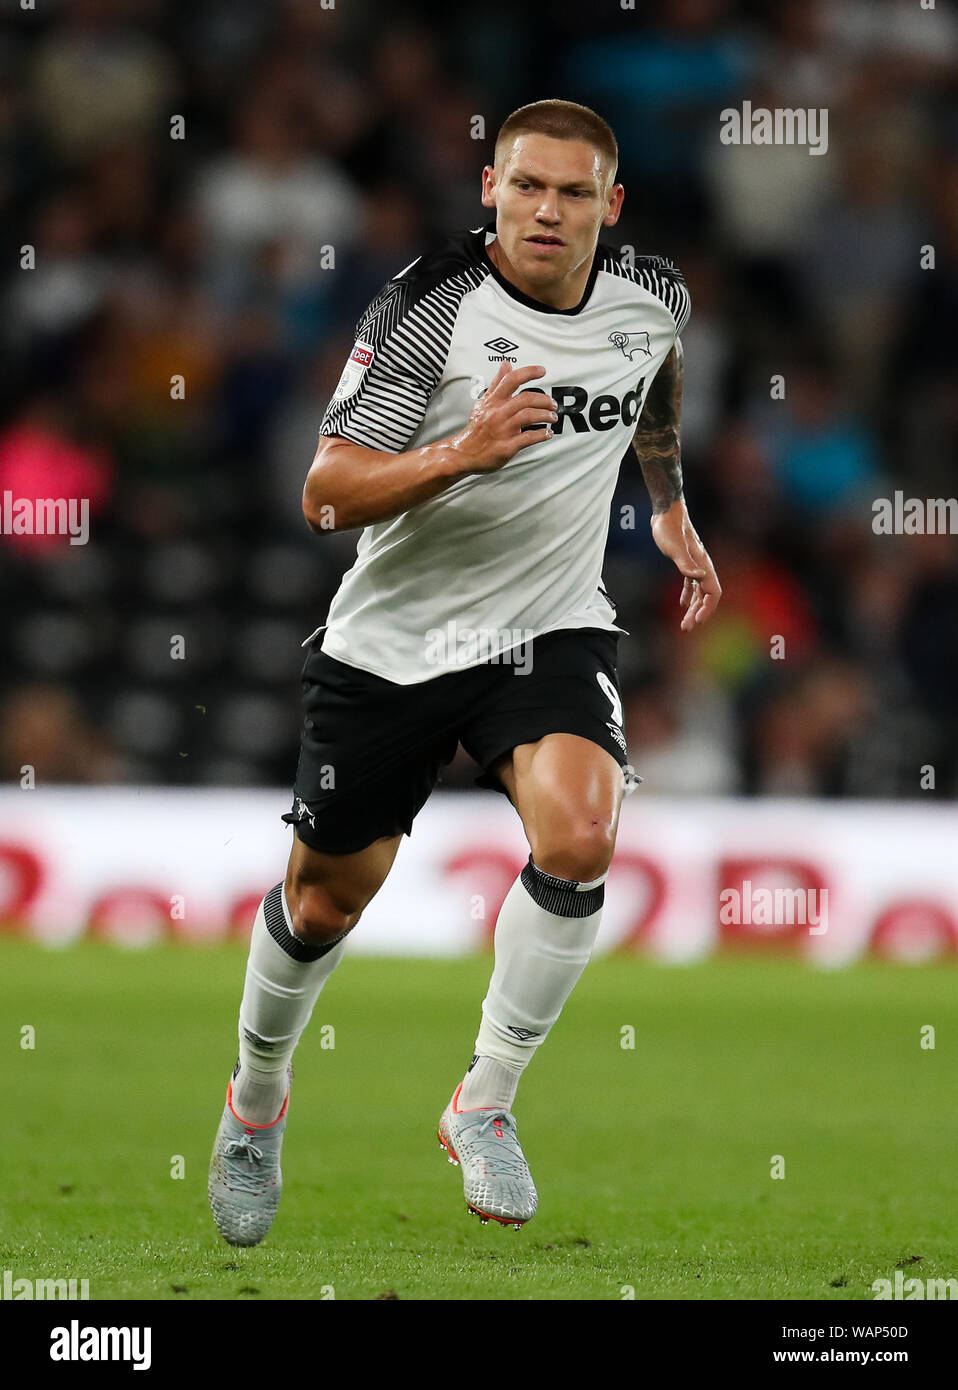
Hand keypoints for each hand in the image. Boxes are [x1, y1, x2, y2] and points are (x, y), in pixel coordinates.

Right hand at [449, 362, 557, 473]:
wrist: (464, 453)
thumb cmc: (476, 429)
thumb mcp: (484, 402)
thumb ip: (497, 383)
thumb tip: (506, 365)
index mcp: (493, 401)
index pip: (511, 380)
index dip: (528, 372)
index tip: (541, 371)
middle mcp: (498, 413)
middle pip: (526, 399)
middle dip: (544, 400)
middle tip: (552, 403)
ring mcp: (503, 430)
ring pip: (529, 416)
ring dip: (545, 415)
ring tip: (552, 417)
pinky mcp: (507, 446)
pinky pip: (528, 438)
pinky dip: (542, 434)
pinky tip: (547, 433)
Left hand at [650, 499, 721, 630]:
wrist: (666, 511)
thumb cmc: (670, 527)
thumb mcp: (674, 546)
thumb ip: (685, 563)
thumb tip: (698, 577)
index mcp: (703, 564)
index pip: (712, 592)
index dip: (707, 608)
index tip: (697, 621)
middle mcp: (702, 566)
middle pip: (706, 596)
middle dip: (698, 613)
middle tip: (686, 628)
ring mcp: (695, 564)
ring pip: (699, 592)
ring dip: (694, 608)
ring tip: (685, 622)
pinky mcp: (685, 561)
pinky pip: (691, 583)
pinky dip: (688, 595)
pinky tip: (682, 605)